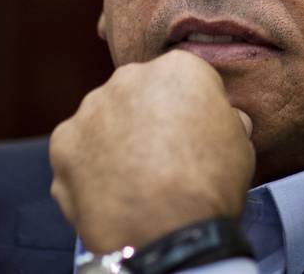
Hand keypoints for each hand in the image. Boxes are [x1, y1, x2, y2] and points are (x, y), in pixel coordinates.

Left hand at [50, 50, 253, 252]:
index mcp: (178, 69)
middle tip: (163, 154)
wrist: (168, 233)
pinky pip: (79, 149)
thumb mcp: (240, 142)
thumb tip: (218, 119)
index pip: (186, 80)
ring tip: (135, 177)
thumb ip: (224, 119)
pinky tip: (111, 189)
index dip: (193, 107)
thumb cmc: (211, 183)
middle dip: (149, 115)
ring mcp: (90, 109)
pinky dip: (90, 165)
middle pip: (140, 92)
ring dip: (117, 138)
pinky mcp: (63, 143)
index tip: (196, 131)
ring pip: (106, 118)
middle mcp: (129, 78)